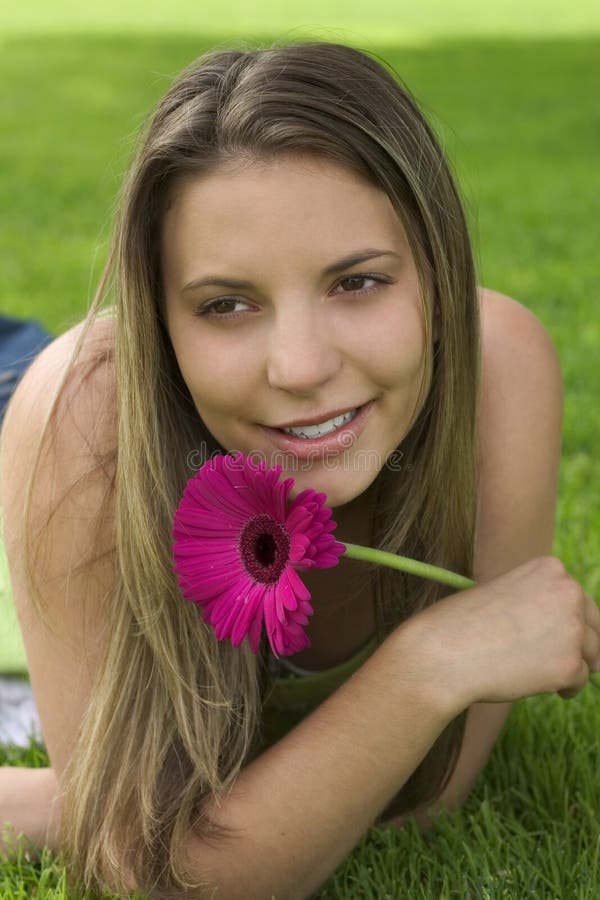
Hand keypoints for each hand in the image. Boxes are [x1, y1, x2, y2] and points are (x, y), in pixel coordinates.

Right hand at [407, 556, 599, 708]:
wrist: (443, 653)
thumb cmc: (461, 623)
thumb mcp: (503, 593)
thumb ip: (537, 602)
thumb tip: (572, 633)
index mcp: (550, 568)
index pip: (576, 597)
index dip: (563, 618)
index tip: (541, 631)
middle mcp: (569, 592)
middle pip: (592, 624)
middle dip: (576, 642)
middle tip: (545, 656)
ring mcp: (572, 628)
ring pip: (591, 653)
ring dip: (570, 663)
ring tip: (537, 670)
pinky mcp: (570, 664)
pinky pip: (581, 679)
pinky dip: (564, 686)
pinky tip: (541, 685)